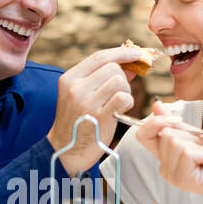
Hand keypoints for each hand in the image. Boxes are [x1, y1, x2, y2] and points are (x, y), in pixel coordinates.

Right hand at [50, 46, 140, 173]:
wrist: (67, 150)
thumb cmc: (78, 122)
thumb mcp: (82, 95)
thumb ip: (102, 78)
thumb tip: (129, 64)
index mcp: (69, 79)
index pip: (99, 57)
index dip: (120, 53)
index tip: (135, 53)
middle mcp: (76, 88)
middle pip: (112, 68)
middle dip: (123, 78)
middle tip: (119, 92)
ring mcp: (86, 102)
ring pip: (119, 81)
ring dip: (125, 91)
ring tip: (118, 103)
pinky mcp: (99, 116)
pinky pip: (123, 97)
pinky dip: (127, 103)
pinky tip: (120, 111)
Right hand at [135, 100, 202, 196]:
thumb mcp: (194, 134)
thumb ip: (174, 123)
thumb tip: (156, 104)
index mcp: (164, 155)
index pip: (143, 135)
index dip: (155, 122)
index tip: (177, 119)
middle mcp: (164, 166)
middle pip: (166, 134)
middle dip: (190, 136)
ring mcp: (171, 175)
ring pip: (176, 142)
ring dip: (198, 145)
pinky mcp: (181, 180)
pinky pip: (187, 153)